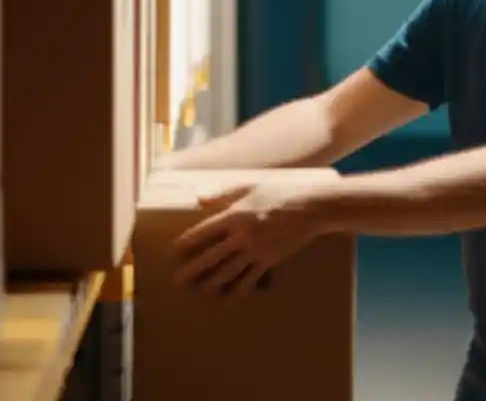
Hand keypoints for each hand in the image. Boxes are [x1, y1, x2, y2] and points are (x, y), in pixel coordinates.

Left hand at [171, 179, 327, 300]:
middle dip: (192, 269)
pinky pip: (250, 279)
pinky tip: (227, 299)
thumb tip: (199, 200)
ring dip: (210, 283)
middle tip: (177, 281)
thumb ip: (223, 194)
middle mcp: (243, 235)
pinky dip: (237, 291)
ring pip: (228, 271)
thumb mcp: (250, 186)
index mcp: (235, 214)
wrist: (311, 208)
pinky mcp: (269, 260)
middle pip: (211, 256)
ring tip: (197, 291)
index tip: (174, 251)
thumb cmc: (280, 191)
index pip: (204, 232)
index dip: (188, 242)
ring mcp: (256, 250)